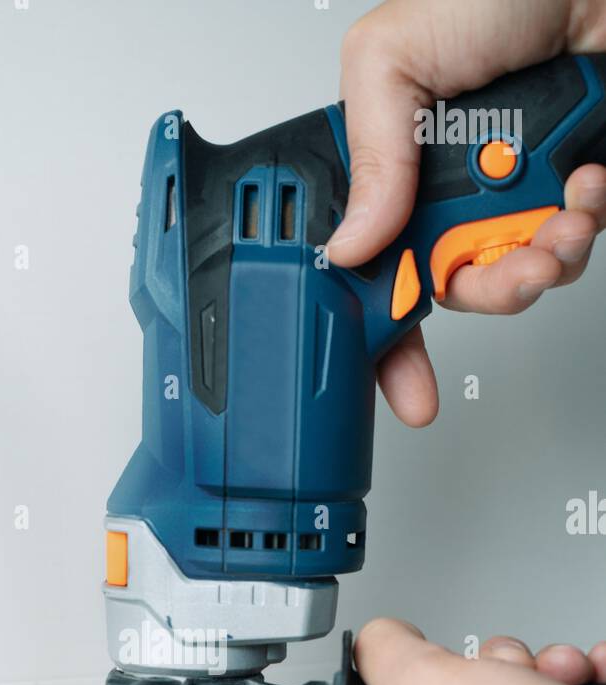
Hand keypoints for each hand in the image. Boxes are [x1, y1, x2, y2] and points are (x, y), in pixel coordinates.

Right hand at [329, 0, 605, 426]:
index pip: (375, 267)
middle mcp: (452, 186)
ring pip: (517, 278)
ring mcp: (514, 193)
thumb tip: (349, 242)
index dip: (381, 333)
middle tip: (508, 275)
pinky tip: (586, 186)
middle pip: (452, 289)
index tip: (399, 380)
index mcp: (396, 164)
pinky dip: (585, 226)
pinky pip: (574, 250)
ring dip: (541, 264)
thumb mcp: (394, 56)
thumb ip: (369, 154)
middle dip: (486, 294)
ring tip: (558, 223)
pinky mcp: (572, 193)